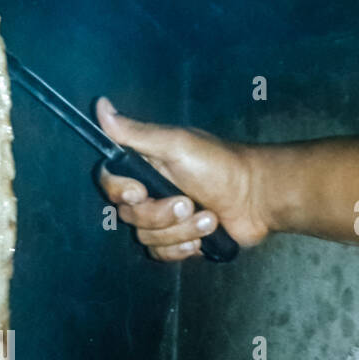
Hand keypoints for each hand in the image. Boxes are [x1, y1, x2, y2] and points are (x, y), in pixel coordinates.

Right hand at [95, 98, 271, 260]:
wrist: (257, 198)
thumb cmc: (220, 166)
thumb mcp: (175, 144)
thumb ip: (135, 132)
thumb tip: (100, 105)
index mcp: (146, 167)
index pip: (110, 182)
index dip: (119, 192)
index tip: (140, 193)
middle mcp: (150, 193)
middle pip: (128, 216)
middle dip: (160, 215)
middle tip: (189, 203)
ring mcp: (164, 220)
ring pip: (147, 238)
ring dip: (181, 231)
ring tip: (208, 218)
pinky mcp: (178, 240)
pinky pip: (161, 254)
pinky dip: (183, 247)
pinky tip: (204, 238)